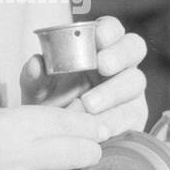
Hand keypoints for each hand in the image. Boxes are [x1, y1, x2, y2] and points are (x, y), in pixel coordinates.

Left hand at [20, 16, 148, 135]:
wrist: (53, 140)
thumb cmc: (49, 105)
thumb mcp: (36, 90)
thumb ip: (34, 76)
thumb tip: (36, 63)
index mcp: (97, 48)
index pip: (111, 28)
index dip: (109, 29)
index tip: (98, 37)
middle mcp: (119, 65)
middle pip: (134, 47)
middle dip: (119, 54)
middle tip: (102, 65)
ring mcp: (130, 90)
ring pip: (135, 81)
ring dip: (113, 92)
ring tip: (88, 104)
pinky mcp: (134, 116)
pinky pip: (134, 115)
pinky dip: (116, 120)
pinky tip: (99, 127)